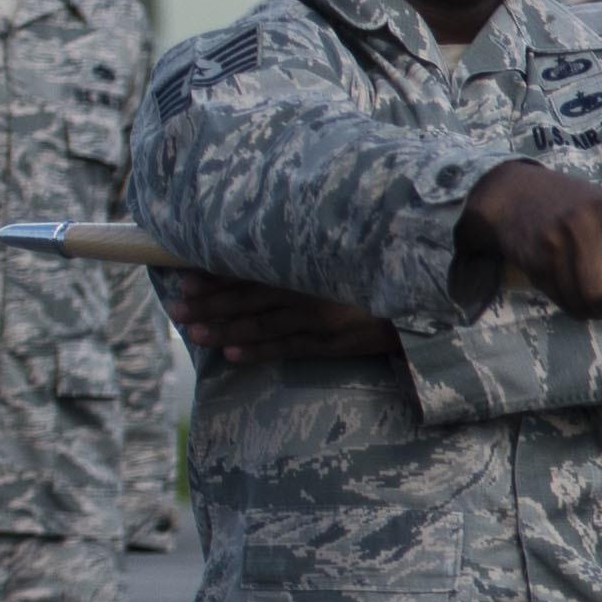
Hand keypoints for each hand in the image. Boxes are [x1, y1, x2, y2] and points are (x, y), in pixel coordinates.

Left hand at [158, 268, 396, 367]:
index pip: (254, 270)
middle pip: (250, 298)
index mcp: (309, 263)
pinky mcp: (336, 342)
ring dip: (226, 330)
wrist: (426, 299)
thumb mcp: (344, 251)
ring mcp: (323, 318)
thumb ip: (308, 250)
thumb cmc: (380, 270)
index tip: (184, 280)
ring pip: (264, 325)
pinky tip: (233, 356)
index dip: (217, 276)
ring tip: (194, 334)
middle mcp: (312, 289)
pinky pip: (291, 349)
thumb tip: (262, 245)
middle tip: (175, 310)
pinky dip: (260, 352)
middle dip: (210, 305)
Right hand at [458, 162, 601, 317]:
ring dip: (599, 311)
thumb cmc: (573, 205)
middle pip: (601, 288)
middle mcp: (579, 229)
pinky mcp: (535, 265)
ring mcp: (553, 249)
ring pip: (581, 301)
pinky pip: (563, 301)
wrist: (514, 197)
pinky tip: (583, 296)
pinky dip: (579, 307)